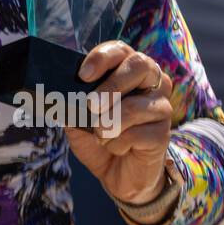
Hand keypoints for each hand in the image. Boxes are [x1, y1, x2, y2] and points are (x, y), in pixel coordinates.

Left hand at [64, 40, 174, 205]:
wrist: (116, 174)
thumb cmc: (99, 137)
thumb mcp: (78, 118)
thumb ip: (73, 102)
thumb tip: (59, 93)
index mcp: (128, 70)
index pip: (120, 50)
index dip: (102, 58)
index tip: (83, 75)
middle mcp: (151, 82)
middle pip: (140, 66)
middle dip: (111, 85)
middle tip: (92, 105)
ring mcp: (161, 106)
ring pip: (135, 106)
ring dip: (109, 123)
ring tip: (99, 134)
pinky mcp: (163, 133)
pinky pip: (138, 133)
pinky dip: (118, 143)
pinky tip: (116, 148)